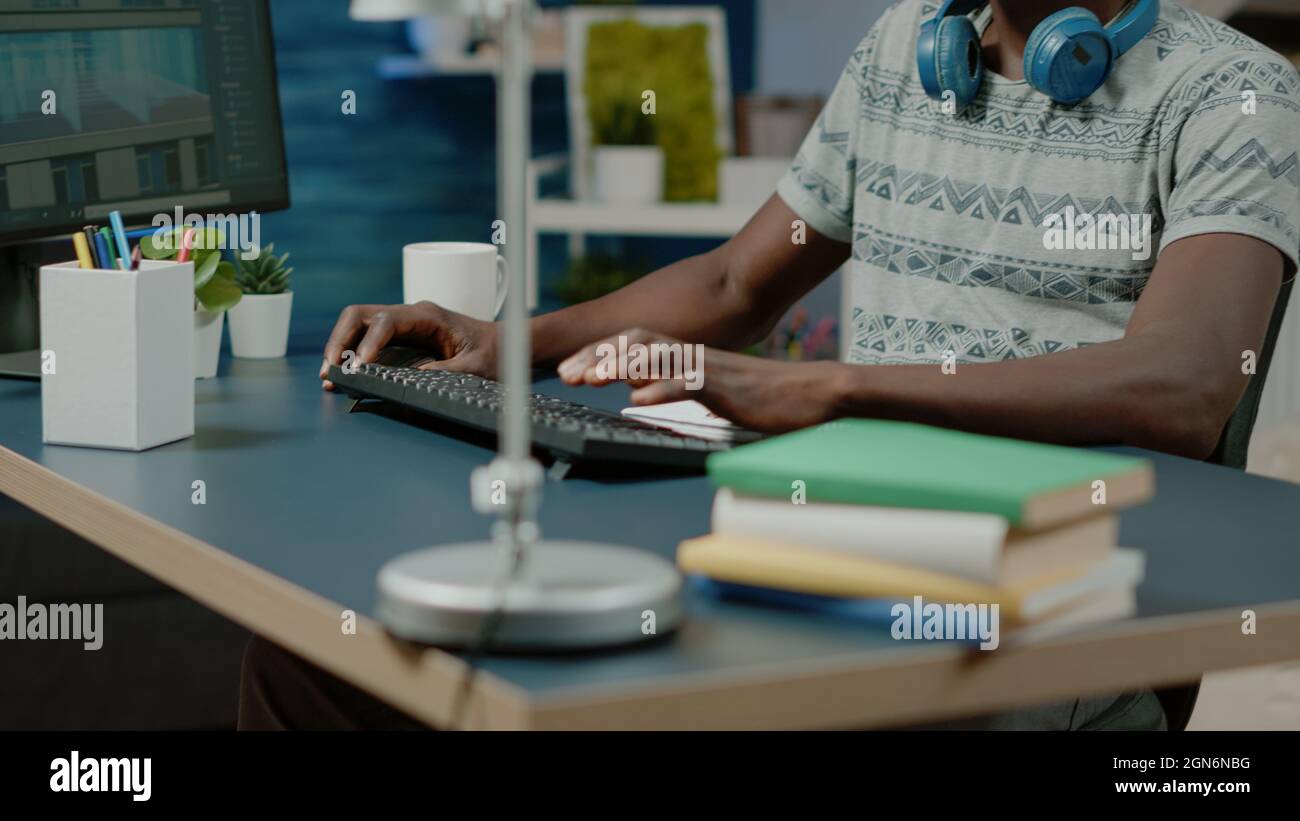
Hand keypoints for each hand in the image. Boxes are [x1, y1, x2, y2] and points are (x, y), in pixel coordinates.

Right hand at [320, 301, 497, 389]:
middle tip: (330, 371)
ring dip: (340, 348)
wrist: (507, 346)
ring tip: (330, 377)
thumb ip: (445, 372)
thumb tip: (410, 381)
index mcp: (428, 316)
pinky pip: (368, 341)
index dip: (368, 344)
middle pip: (361, 316)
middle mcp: (411, 315)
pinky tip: (343, 375)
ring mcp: (403, 325)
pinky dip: (352, 355)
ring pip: (359, 326)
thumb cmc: (495, 354)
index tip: (358, 368)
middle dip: (340, 341)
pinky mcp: (401, 339)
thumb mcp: (475, 367)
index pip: (386, 321)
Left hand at [556, 328, 845, 433]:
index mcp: (688, 358)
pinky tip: (640, 398)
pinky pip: (690, 384)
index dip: (600, 355)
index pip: (635, 346)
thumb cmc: (765, 399)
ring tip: (588, 379)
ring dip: (619, 367)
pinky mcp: (728, 388)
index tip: (570, 370)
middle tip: (565, 373)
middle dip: (597, 357)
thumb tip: (638, 389)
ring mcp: (710, 369)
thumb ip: (675, 386)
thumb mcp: (708, 392)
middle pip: (636, 344)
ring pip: (657, 358)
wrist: (811, 395)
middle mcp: (694, 356)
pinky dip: (662, 389)